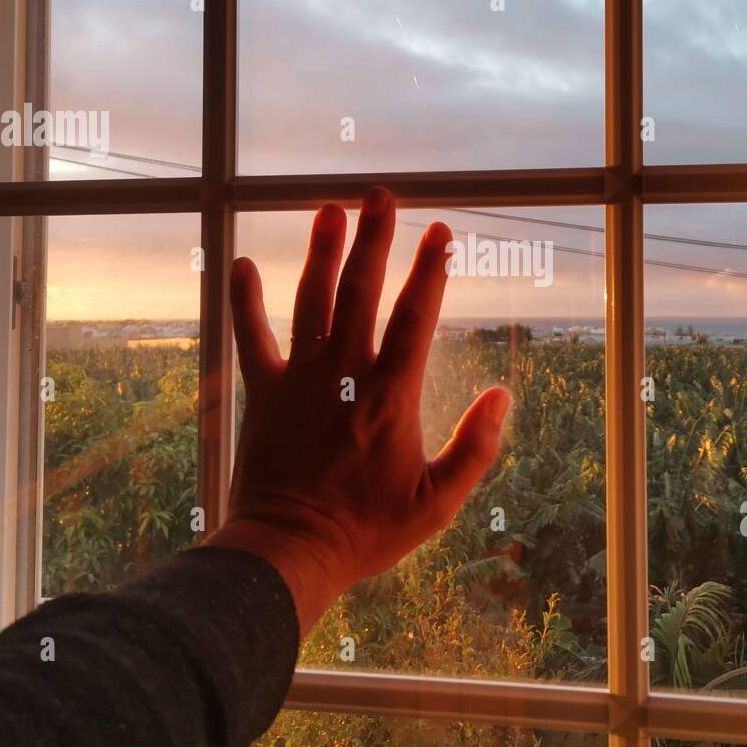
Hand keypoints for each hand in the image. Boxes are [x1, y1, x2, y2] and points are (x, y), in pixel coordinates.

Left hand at [207, 187, 510, 632]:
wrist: (290, 552)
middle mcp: (344, 373)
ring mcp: (299, 378)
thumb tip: (503, 395)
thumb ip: (475, 447)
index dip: (430, 270)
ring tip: (329, 209)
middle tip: (382, 195)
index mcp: (391, 395)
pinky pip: (251, 335)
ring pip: (311, 300)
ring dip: (321, 252)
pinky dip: (244, 299)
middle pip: (361, 291)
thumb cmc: (366, 530)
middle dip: (374, 239)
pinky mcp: (263, 391)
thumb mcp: (438, 503)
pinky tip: (242, 263)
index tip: (440, 232)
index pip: (415, 316)